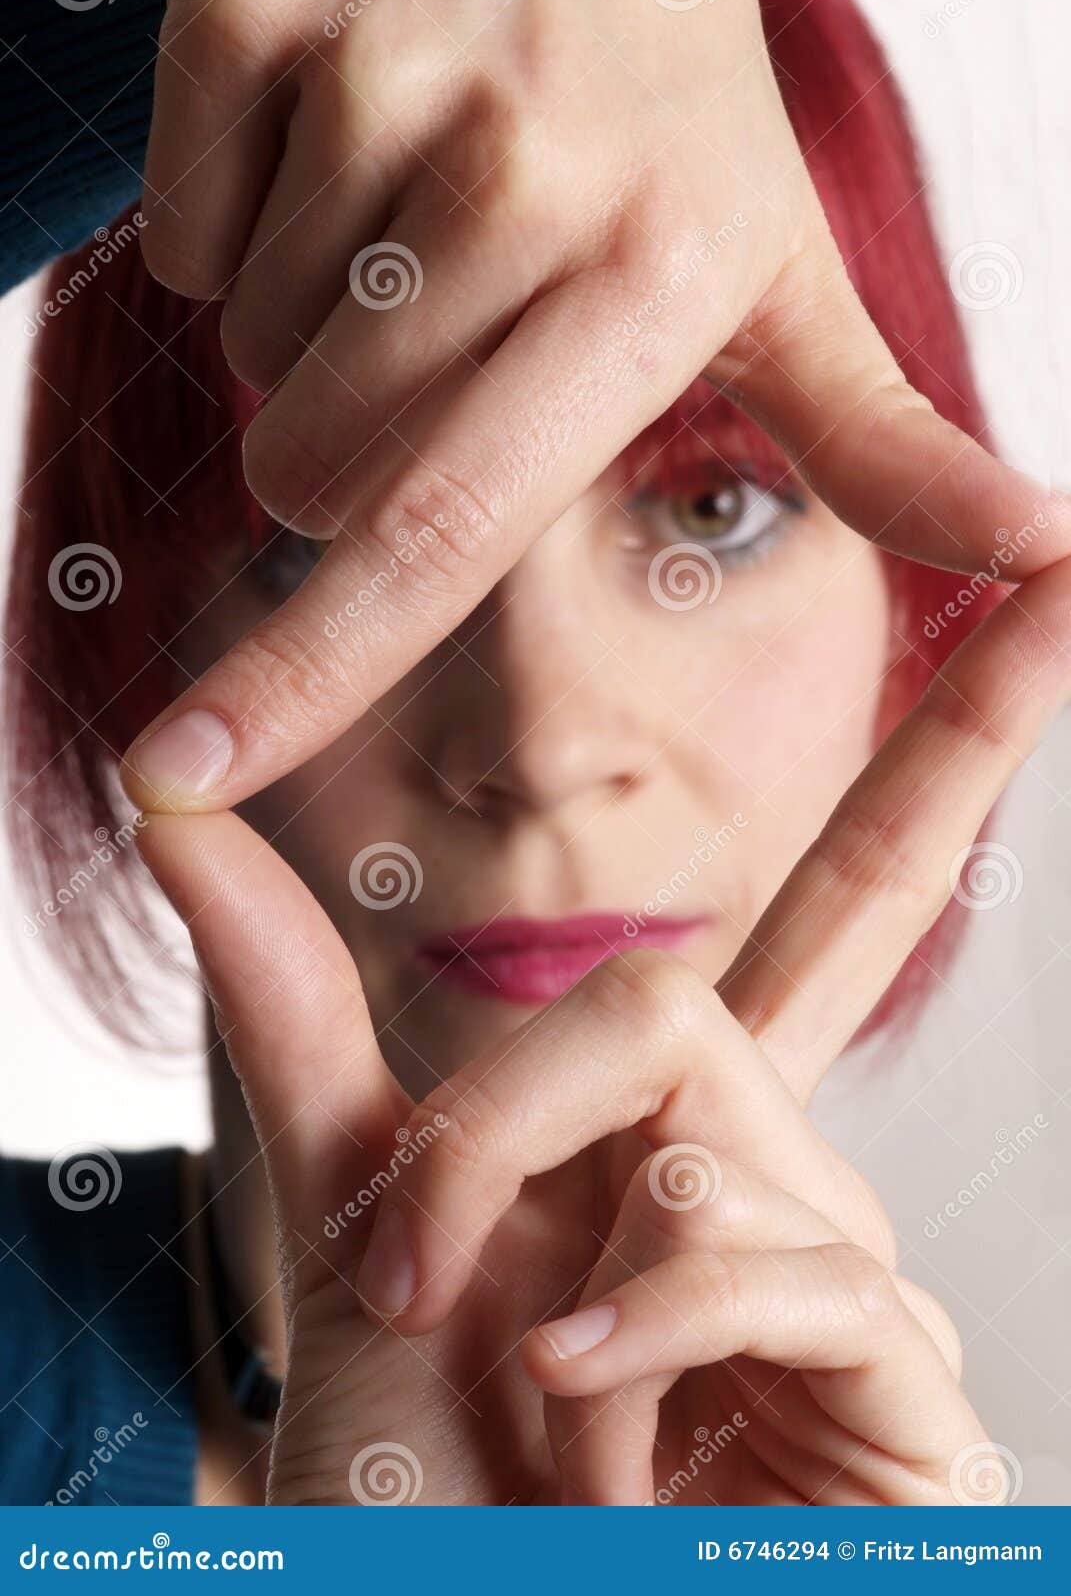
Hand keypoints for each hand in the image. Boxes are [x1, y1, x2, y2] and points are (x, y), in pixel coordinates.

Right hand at [127, 0, 1070, 811]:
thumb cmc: (675, 110)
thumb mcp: (787, 275)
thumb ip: (885, 442)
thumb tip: (1051, 559)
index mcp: (653, 271)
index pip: (442, 529)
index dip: (299, 679)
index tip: (180, 777)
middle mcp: (519, 168)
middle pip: (309, 468)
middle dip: (341, 456)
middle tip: (433, 333)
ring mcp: (379, 68)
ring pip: (242, 352)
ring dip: (299, 334)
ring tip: (399, 219)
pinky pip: (175, 226)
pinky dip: (231, 219)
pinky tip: (330, 140)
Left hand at [136, 549, 1070, 1502]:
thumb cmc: (426, 1479)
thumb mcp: (357, 1220)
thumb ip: (294, 1010)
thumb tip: (179, 807)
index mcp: (689, 1125)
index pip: (856, 892)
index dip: (965, 744)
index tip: (1061, 574)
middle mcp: (788, 1185)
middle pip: (673, 1007)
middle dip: (503, 1129)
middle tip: (415, 1268)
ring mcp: (854, 1294)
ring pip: (706, 1152)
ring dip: (554, 1292)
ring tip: (535, 1416)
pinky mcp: (903, 1395)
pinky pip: (788, 1273)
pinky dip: (643, 1336)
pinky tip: (589, 1413)